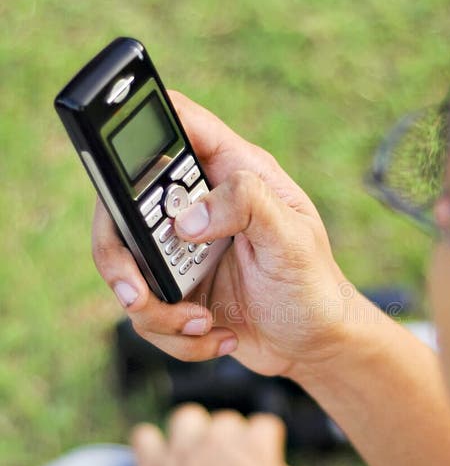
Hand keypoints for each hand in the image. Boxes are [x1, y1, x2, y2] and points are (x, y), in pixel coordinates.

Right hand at [92, 91, 352, 377]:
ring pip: (126, 267)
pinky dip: (178, 336)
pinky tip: (219, 334)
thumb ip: (248, 205)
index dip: (143, 128)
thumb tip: (187, 216)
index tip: (124, 170)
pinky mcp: (174, 291)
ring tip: (202, 321)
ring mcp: (180, 250)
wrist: (314, 343)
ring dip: (156, 310)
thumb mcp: (293, 238)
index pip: (178, 122)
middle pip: (122, 203)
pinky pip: (146, 314)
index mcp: (231, 172)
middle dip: (120, 254)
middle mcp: (199, 206)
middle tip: (136, 291)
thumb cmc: (313, 284)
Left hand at [129, 404, 310, 465]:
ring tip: (195, 457)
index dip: (266, 448)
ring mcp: (181, 449)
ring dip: (193, 433)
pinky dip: (150, 446)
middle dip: (231, 442)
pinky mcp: (150, 465)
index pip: (266, 425)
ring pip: (188, 417)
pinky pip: (144, 436)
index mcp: (254, 449)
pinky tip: (159, 463)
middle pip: (228, 422)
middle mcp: (217, 440)